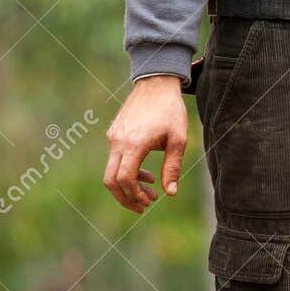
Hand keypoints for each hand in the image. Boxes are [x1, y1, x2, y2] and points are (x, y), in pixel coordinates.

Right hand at [103, 75, 187, 213]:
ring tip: (151, 194)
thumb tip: (170, 193)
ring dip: (129, 186)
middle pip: (111, 180)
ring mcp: (114, 137)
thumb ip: (173, 167)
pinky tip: (147, 175)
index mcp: (134, 143)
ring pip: (112, 171)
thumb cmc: (171, 110)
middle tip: (143, 208)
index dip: (134, 195)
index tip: (148, 203)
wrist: (156, 82)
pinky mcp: (114, 133)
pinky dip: (128, 171)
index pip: (125, 178)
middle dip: (125, 198)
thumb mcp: (178, 139)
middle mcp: (118, 141)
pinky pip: (116, 159)